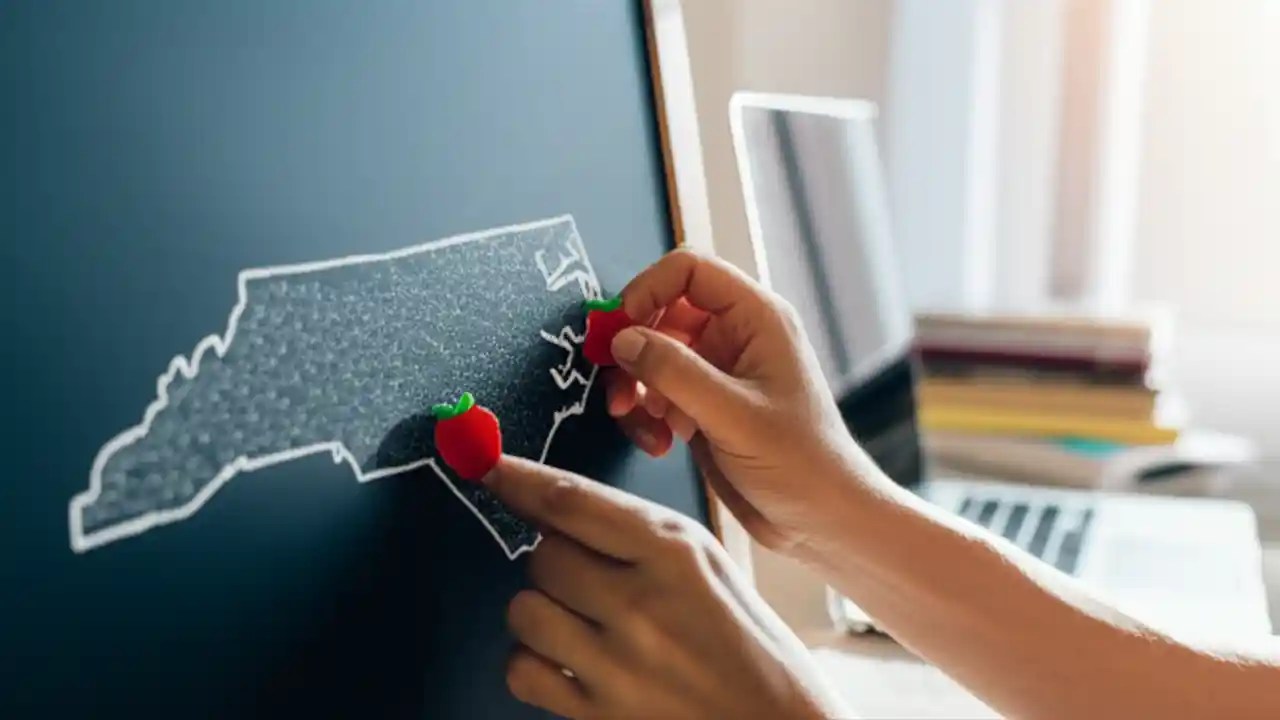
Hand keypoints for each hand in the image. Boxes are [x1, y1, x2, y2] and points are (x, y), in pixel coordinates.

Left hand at [485, 456, 846, 719]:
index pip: (572, 503)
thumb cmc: (747, 641)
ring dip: (541, 610)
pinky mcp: (596, 713)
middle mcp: (640, 604)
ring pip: (523, 609)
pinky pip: (521, 670)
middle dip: (555, 561)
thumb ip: (636, 533)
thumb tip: (553, 504)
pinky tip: (568, 660)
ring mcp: (615, 663)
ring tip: (582, 621)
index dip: (520, 480)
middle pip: (543, 556)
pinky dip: (533, 662)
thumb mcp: (707, 563)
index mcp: (674, 553)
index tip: (489, 467)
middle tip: (590, 580)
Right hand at [605, 249, 884, 555]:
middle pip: (663, 312)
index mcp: (758, 319)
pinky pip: (659, 391)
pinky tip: (661, 443)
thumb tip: (623, 339)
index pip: (690, 270)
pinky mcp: (707, 405)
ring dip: (636, 387)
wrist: (823, 521)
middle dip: (633, 349)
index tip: (619, 327)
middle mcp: (738, 336)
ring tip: (638, 424)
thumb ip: (674, 372)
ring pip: (654, 354)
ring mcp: (721, 371)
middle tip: (618, 388)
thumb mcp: (733, 415)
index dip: (647, 289)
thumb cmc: (803, 465)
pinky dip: (648, 414)